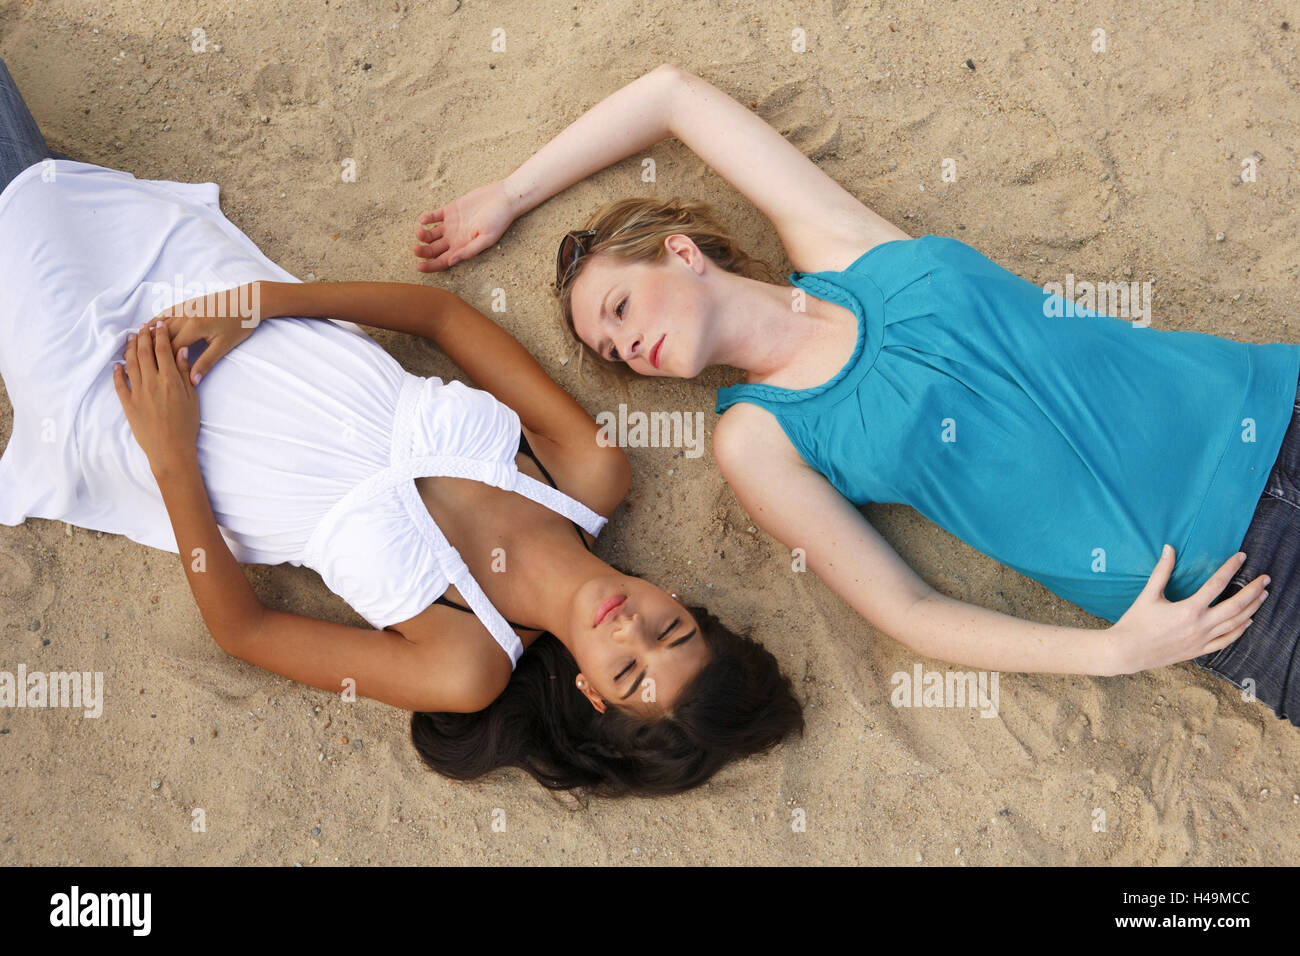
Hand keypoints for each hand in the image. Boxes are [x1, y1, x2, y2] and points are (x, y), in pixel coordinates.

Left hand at [113, 322, 199, 476]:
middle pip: (145, 353)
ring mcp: (138, 393)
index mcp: (170, 380)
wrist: (171, 449)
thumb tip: (181, 351)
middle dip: (143, 336)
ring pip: (131, 364)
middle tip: (143, 326)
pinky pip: (119, 384)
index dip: (160, 335)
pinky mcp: (128, 404)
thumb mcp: (192, 398)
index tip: (159, 324)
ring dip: (130, 349)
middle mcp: (152, 383)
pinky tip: (117, 364)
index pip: (163, 350)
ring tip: (130, 338)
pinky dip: (117, 372)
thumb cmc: (186, 425)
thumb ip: (185, 373)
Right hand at [143, 281, 265, 384]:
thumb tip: (192, 381)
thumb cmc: (240, 324)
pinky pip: (168, 312)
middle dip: (145, 346)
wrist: (249, 300)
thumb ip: (206, 363)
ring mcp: (186, 308)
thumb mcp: (224, 346)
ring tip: (133, 343)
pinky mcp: (190, 304)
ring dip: (147, 332)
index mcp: (193, 328)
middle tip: (128, 356)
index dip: (154, 359)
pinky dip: (157, 319)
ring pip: (161, 322)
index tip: (141, 369)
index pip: (168, 347)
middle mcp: (185, 316)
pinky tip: (149, 324)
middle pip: (160, 334)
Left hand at [413, 180, 515, 272]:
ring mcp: (451, 225)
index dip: (430, 266)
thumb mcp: (487, 238)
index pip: (442, 261)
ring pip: (431, 234)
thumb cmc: (499, 220)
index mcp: (462, 248)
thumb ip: (469, 250)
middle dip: (422, 251)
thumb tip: (452, 262)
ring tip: (420, 232)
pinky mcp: (450, 210)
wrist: (503, 198)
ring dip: (423, 235)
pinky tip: (424, 220)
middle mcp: (455, 238)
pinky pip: (434, 216)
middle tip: (415, 248)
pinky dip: (427, 219)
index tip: (419, 266)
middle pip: (433, 249)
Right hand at [1106, 545, 1269, 674]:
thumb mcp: (1148, 594)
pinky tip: (1248, 621)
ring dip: (1252, 608)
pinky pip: (1226, 640)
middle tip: (1265, 579)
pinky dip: (1240, 630)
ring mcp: (1202, 639)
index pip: (1216, 584)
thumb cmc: (1136, 622)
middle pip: (1235, 606)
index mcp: (1188, 609)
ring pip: (1235, 623)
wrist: (1127, 651)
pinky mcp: (1199, 650)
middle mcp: (1200, 625)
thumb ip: (1162, 571)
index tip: (1241, 557)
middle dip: (1253, 591)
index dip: (1230, 568)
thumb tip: (1169, 548)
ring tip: (1263, 596)